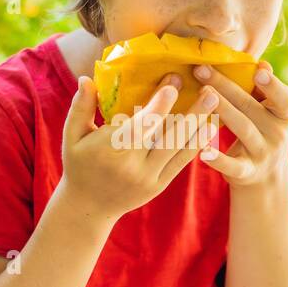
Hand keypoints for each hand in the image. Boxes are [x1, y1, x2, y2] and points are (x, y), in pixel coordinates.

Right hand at [58, 71, 218, 221]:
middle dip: (189, 111)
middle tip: (209, 89)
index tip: (174, 82)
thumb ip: (80, 107)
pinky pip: (180, 163)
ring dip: (198, 124)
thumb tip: (86, 78)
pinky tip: (209, 127)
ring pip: (177, 148)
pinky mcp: (158, 185)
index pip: (140, 125)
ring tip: (214, 101)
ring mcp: (148, 178)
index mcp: (111, 151)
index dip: (159, 104)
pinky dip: (196, 144)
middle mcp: (132, 166)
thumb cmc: (79, 165)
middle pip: (165, 135)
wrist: (89, 207)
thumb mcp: (72, 136)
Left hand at [192, 60, 287, 186]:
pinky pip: (231, 165)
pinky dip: (217, 159)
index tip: (258, 72)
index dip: (273, 85)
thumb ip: (265, 89)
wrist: (266, 176)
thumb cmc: (263, 131)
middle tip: (202, 70)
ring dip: (222, 110)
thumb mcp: (270, 112)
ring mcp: (262, 154)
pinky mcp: (246, 172)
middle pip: (251, 107)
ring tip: (202, 94)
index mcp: (285, 115)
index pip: (284, 99)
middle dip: (225, 87)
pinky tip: (202, 151)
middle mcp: (277, 134)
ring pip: (242, 129)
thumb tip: (262, 64)